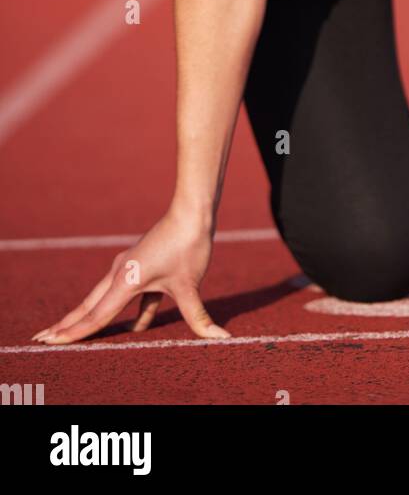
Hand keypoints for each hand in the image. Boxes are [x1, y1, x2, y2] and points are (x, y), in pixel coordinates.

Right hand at [31, 206, 229, 344]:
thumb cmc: (188, 245)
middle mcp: (120, 274)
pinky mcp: (141, 266)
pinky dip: (125, 311)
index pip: (96, 316)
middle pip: (88, 306)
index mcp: (125, 280)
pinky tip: (136, 327)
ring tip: (71, 331)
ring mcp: (128, 268)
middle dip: (66, 324)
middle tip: (41, 339)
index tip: (50, 342)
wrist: (192, 212)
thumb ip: (199, 317)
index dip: (73, 333)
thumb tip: (221, 337)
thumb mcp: (191, 286)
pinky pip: (127, 295)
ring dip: (88, 316)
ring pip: (102, 299)